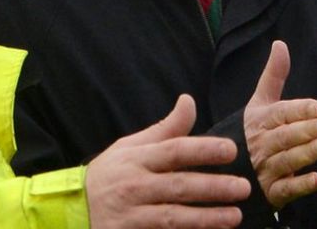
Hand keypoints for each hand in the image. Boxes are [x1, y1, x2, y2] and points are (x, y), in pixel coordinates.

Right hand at [85, 94, 250, 228]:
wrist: (72, 210)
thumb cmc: (109, 174)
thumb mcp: (131, 146)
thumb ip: (165, 129)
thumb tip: (189, 101)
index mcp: (137, 159)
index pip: (174, 151)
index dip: (203, 149)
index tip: (230, 150)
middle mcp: (134, 186)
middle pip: (179, 185)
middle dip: (213, 187)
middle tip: (243, 186)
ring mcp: (132, 215)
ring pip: (174, 216)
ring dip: (206, 218)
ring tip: (234, 216)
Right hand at [244, 40, 316, 208]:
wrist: (227, 170)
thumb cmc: (250, 131)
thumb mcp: (259, 103)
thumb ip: (273, 76)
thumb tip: (280, 44)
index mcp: (259, 120)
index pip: (280, 113)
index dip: (299, 110)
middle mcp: (260, 144)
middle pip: (284, 136)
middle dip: (305, 130)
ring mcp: (264, 170)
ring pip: (285, 161)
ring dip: (304, 154)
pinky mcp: (271, 193)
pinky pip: (285, 190)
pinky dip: (299, 185)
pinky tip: (315, 178)